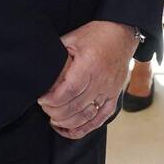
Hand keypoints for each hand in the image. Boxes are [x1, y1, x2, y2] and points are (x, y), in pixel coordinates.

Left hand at [38, 20, 138, 138]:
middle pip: (75, 106)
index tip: (41, 98)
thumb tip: (42, 76)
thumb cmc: (96, 35)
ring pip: (86, 116)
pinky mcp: (114, 97)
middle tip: (45, 107)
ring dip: (67, 122)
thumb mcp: (72, 39)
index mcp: (89, 65)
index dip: (52, 100)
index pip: (68, 91)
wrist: (122, 34)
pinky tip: (71, 129)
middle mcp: (101, 81)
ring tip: (54, 119)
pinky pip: (100, 119)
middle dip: (55, 112)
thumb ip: (58, 58)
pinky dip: (85, 128)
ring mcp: (109, 91)